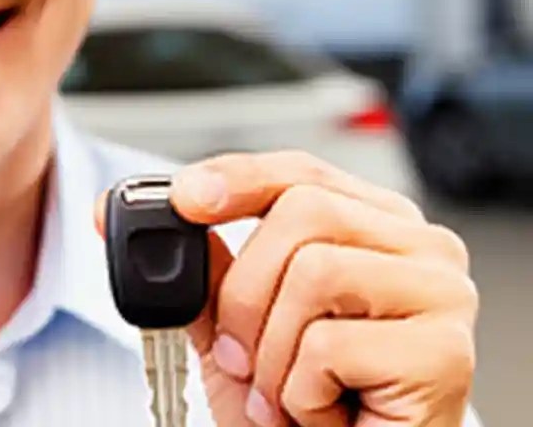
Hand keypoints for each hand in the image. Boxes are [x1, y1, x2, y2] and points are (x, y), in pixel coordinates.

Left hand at [97, 151, 477, 426]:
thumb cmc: (303, 411)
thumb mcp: (237, 329)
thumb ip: (205, 269)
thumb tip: (132, 214)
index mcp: (373, 228)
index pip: (302, 173)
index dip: (238, 178)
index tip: (183, 199)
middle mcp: (418, 250)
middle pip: (302, 212)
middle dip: (245, 292)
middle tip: (241, 356)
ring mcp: (441, 296)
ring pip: (315, 271)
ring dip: (272, 353)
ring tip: (286, 393)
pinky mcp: (444, 354)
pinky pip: (329, 345)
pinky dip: (301, 394)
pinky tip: (324, 414)